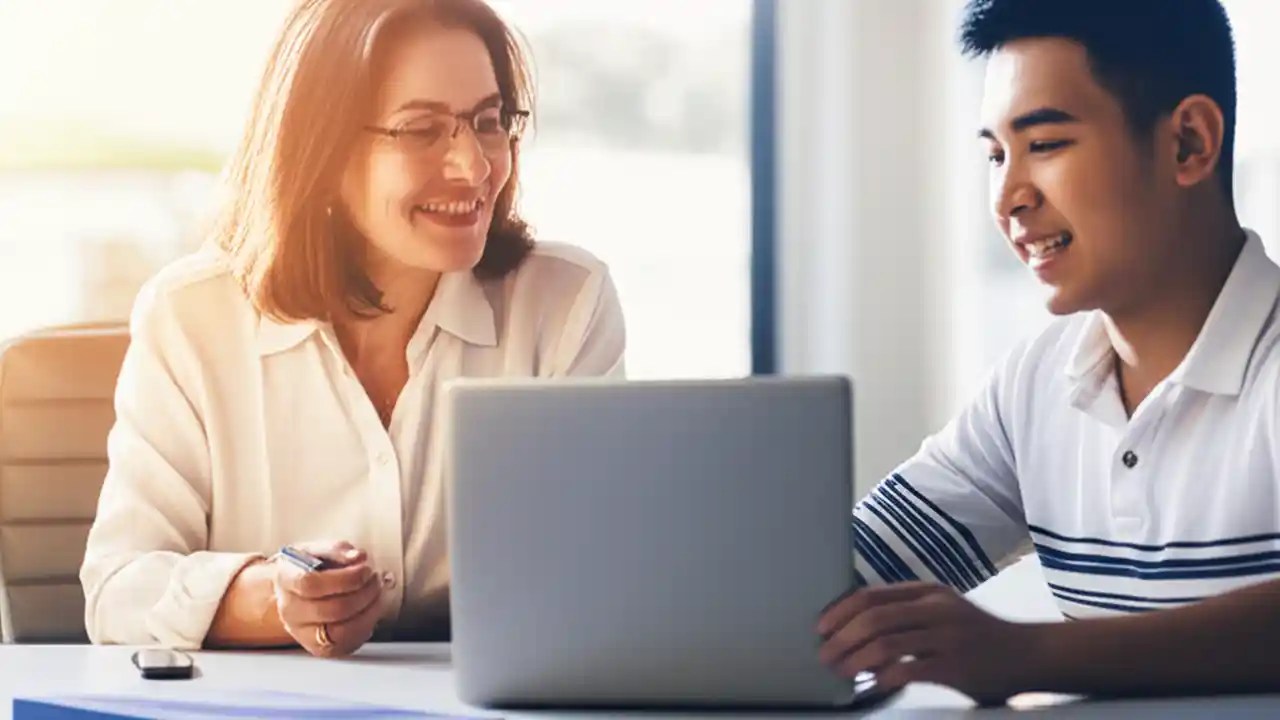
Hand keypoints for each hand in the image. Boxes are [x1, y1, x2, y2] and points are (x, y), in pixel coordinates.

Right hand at [270, 540, 384, 657]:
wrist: (295, 592)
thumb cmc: (309, 568)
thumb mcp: (317, 549)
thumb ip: (337, 550)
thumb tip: (358, 557)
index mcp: (286, 580)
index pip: (310, 584)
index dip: (345, 577)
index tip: (365, 568)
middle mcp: (290, 611)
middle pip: (331, 609)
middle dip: (363, 593)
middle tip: (375, 578)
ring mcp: (302, 633)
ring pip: (341, 631)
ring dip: (368, 611)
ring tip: (377, 592)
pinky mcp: (319, 649)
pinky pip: (347, 643)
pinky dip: (367, 625)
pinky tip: (372, 608)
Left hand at [816, 582, 1041, 704]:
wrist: (1031, 654)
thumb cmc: (979, 638)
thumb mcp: (943, 613)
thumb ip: (907, 617)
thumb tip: (859, 637)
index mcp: (928, 593)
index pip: (872, 595)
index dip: (841, 611)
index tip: (821, 628)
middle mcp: (935, 609)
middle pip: (873, 617)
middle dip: (841, 637)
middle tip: (825, 655)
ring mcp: (946, 636)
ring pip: (885, 643)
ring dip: (855, 659)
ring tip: (841, 672)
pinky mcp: (955, 666)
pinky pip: (907, 670)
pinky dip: (882, 679)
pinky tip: (872, 687)